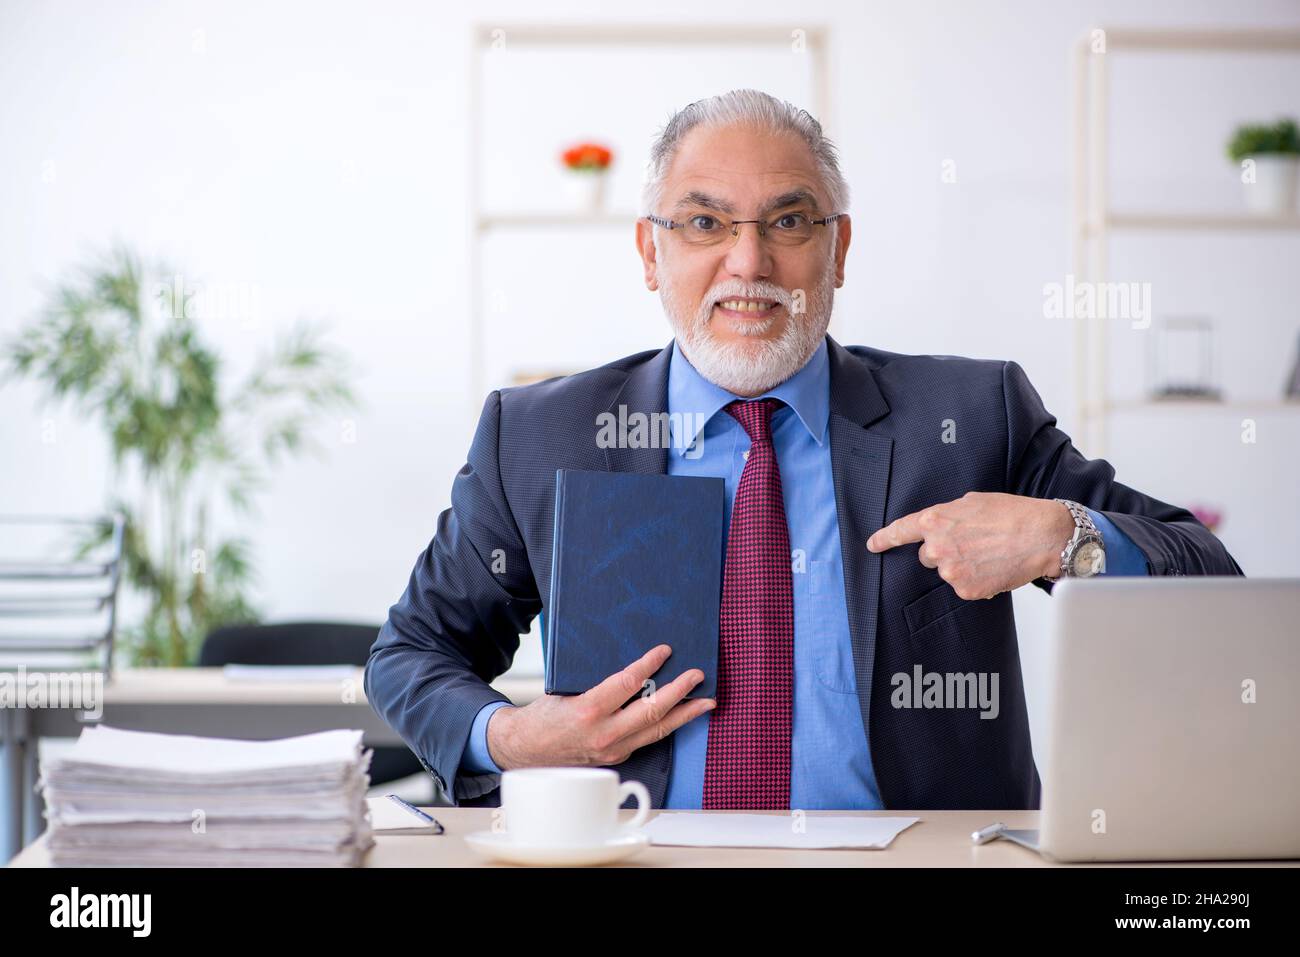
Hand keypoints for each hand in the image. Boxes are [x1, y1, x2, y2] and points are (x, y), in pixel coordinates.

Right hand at [486, 644, 714, 770]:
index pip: (628, 683)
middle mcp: (605, 734)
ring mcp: (613, 750)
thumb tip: (629, 663)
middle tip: (698, 675)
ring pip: (658, 730)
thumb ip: (597, 680)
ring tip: (705, 702)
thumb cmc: (543, 716)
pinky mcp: (617, 758)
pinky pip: (647, 738)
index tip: (665, 650)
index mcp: (588, 710)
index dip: (650, 664)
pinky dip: (666, 725)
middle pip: (653, 710)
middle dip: (680, 691)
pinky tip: (679, 715)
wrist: (525, 750)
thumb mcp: (564, 689)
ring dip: (685, 714)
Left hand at [866, 492, 1073, 599]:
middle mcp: (937, 547)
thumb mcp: (971, 502)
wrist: (1041, 536)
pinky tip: (993, 567)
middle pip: (927, 556)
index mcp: (935, 521)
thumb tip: (940, 526)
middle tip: (972, 543)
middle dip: (944, 552)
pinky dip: (976, 581)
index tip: (873, 545)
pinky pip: (964, 587)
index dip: (885, 539)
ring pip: (947, 572)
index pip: (901, 531)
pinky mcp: (966, 590)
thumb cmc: (1011, 514)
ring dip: (962, 567)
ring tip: (989, 553)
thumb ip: (947, 515)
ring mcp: (950, 571)